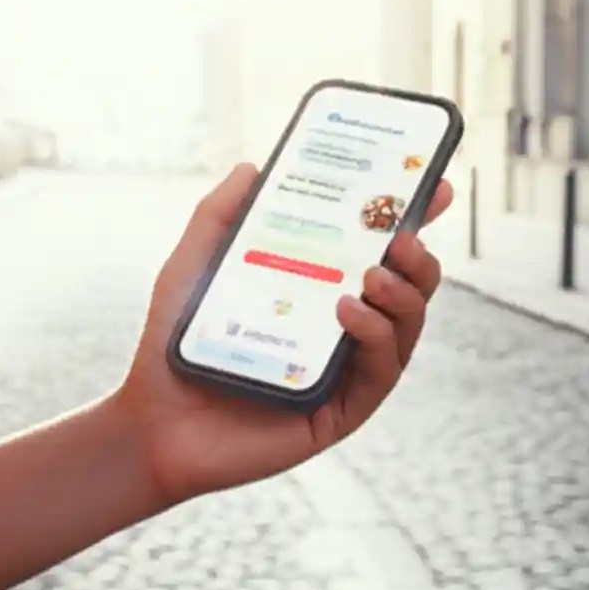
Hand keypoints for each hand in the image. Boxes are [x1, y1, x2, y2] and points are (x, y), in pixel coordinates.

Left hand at [113, 163, 452, 504]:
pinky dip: (375, 336)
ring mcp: (345, 373)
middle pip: (407, 291)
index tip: (434, 186)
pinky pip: (380, 372)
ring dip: (403, 295)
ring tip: (376, 274)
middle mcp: (340, 332)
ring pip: (405, 329)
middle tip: (405, 236)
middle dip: (419, 259)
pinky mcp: (340, 412)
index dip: (411, 220)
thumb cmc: (174, 346)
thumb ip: (218, 216)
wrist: (154, 422)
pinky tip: (349, 312)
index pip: (377, 253)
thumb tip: (253, 168)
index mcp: (318, 293)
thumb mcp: (193, 267)